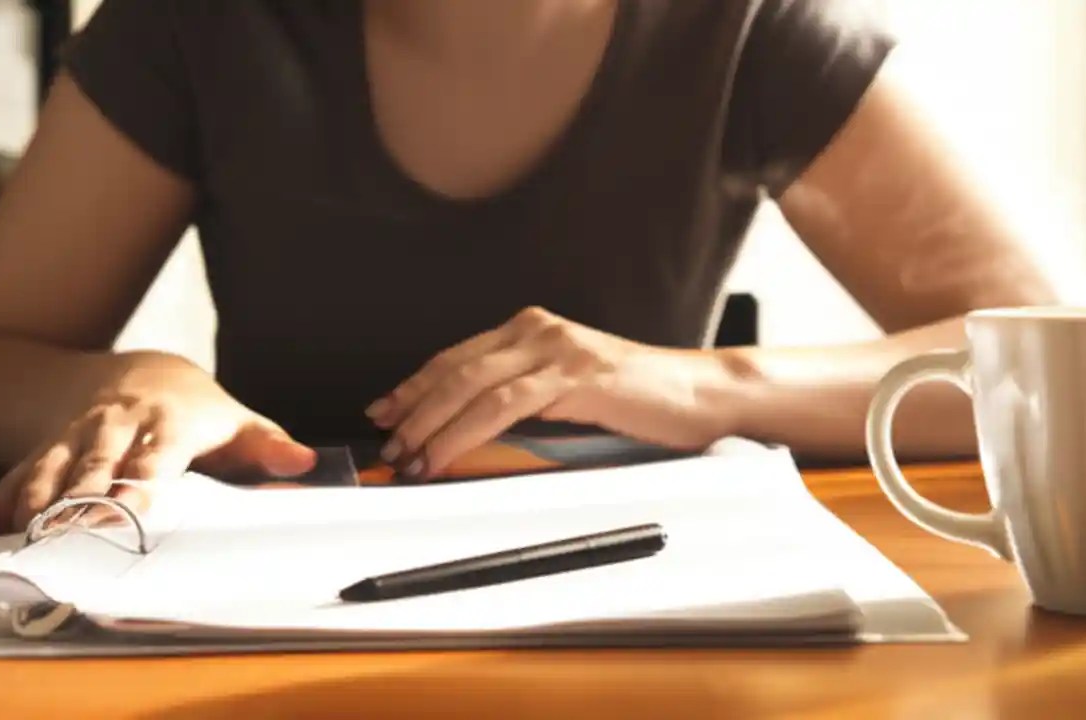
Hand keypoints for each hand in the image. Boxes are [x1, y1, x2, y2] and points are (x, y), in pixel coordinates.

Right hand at [0, 356, 315, 533]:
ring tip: (29, 536)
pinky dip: (8, 496)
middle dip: (81, 498)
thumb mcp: (235, 421)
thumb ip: (268, 445)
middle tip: (70, 534)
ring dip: (40, 500)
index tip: (128, 511)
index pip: (154, 456)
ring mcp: (77, 435)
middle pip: (96, 463)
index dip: (139, 483)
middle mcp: (117, 426)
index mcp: (167, 423)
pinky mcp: (48, 445)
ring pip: (53, 465)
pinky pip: (22, 470)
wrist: (138, 371)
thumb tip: (306, 461)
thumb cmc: (194, 410)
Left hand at [365, 307, 729, 477]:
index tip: (385, 410)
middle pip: (454, 368)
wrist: (700, 394)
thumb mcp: (568, 393)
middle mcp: (538, 330)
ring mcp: (556, 349)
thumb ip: (525, 400)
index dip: (415, 385)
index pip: (457, 356)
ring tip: (409, 456)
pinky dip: (466, 431)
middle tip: (388, 441)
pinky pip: (505, 404)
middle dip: (412, 407)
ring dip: (432, 425)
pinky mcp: (575, 375)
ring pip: (472, 384)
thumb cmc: (638, 400)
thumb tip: (471, 433)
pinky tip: (447, 452)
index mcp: (533, 329)